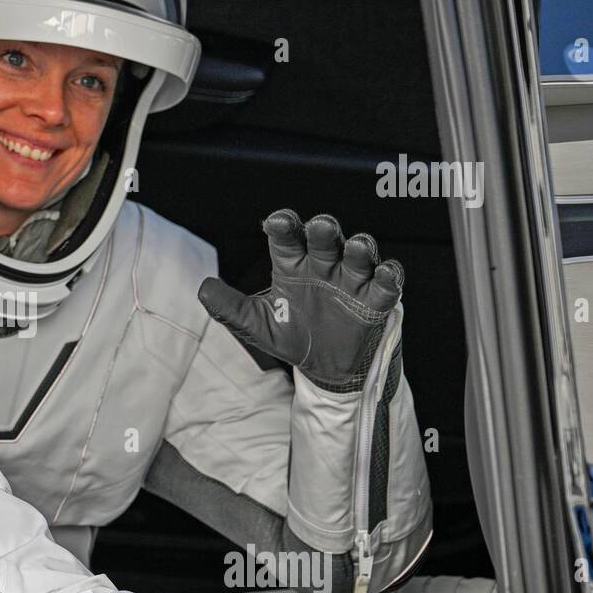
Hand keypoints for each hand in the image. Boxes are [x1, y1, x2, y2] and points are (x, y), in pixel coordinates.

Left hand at [199, 210, 403, 392]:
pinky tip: (385, 272)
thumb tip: (203, 288)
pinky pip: (386, 283)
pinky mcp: (375, 301)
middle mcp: (323, 265)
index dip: (283, 226)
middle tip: (321, 227)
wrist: (325, 370)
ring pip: (359, 254)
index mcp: (292, 265)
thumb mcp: (255, 325)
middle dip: (324, 230)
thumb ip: (228, 306)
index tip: (277, 222)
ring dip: (360, 247)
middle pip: (325, 239)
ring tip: (356, 246)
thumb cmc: (291, 337)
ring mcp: (351, 280)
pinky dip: (389, 276)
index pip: (286, 237)